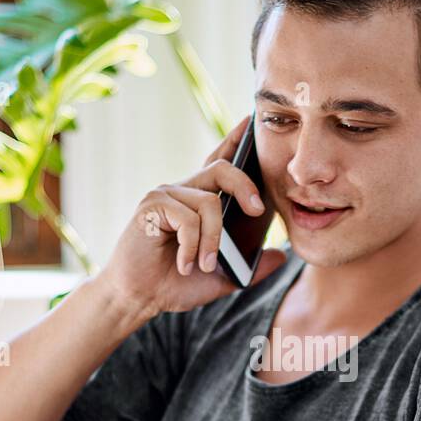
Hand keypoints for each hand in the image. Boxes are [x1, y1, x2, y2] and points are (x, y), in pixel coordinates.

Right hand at [97, 114, 287, 317]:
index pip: (219, 164)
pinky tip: (184, 264)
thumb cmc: (174, 284)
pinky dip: (192, 246)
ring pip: (209, 204)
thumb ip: (251, 267)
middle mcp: (182, 191)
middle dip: (246, 186)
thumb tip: (281, 256)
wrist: (139, 297)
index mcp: (198, 201)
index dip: (234, 141)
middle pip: (222, 169)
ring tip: (205, 266)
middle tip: (260, 211)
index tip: (251, 123)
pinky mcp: (152, 206)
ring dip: (213, 241)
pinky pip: (188, 219)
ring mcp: (166, 195)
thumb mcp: (222, 277)